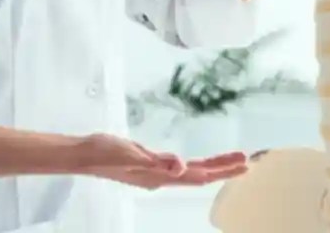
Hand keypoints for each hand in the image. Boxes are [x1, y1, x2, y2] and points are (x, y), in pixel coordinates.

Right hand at [73, 133, 248, 189]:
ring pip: (192, 171)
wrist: (82, 154)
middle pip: (199, 175)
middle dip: (224, 168)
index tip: (243, 164)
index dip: (222, 170)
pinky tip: (200, 163)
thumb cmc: (103, 152)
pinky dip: (197, 163)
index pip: (198, 175)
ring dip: (213, 166)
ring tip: (233, 160)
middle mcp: (160, 177)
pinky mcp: (149, 166)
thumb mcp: (130, 153)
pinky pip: (181, 167)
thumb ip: (156, 161)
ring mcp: (155, 172)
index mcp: (159, 175)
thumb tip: (181, 167)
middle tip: (247, 161)